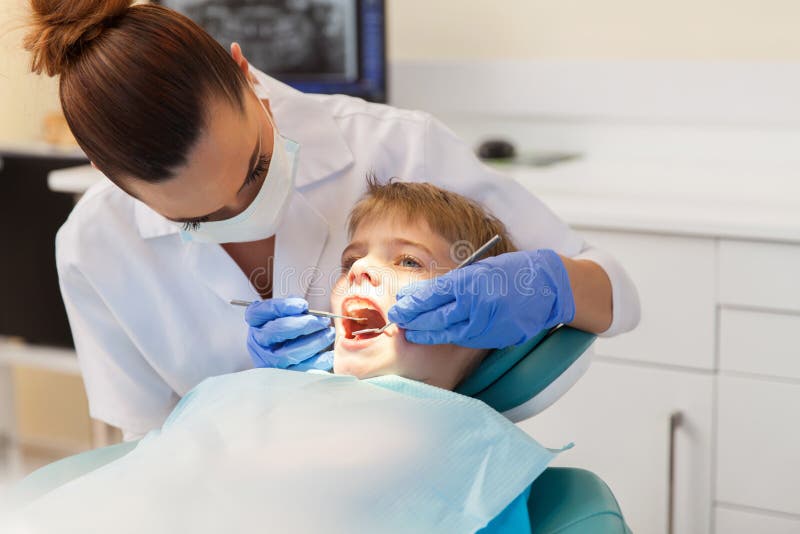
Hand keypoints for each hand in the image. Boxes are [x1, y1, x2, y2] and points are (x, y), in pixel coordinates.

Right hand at [246, 298, 335, 370]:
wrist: (278, 356)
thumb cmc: (282, 330)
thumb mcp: (280, 315)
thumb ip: (290, 307)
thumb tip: (304, 308)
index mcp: (256, 323)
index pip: (261, 311)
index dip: (284, 306)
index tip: (303, 305)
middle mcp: (259, 342)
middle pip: (279, 330)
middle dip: (305, 324)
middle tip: (322, 321)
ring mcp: (269, 361)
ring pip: (291, 353)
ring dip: (316, 342)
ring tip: (329, 333)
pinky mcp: (283, 376)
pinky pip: (303, 370)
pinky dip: (319, 361)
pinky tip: (328, 353)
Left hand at [387, 249, 575, 348]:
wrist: (548, 288)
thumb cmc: (513, 272)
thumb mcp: (480, 269)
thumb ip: (454, 283)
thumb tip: (424, 295)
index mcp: (470, 282)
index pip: (431, 295)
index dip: (412, 302)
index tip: (399, 303)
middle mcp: (475, 305)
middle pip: (434, 316)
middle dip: (412, 319)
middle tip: (396, 319)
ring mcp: (485, 324)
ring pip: (446, 332)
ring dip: (425, 332)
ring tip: (410, 331)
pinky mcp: (492, 337)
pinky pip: (463, 339)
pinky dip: (446, 336)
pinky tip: (434, 335)